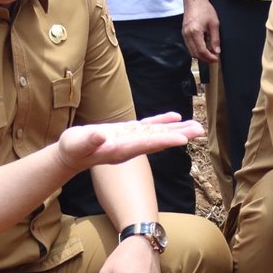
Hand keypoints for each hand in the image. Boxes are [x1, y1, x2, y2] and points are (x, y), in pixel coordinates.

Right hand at [56, 113, 203, 172]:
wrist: (71, 155)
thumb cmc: (72, 149)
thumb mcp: (77, 144)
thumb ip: (89, 140)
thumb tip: (100, 136)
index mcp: (121, 149)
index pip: (146, 144)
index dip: (165, 141)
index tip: (183, 140)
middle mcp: (131, 146)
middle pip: (159, 140)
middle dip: (180, 136)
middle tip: (201, 131)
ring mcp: (131, 140)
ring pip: (158, 134)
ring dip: (177, 130)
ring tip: (197, 126)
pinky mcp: (128, 133)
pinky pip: (149, 126)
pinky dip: (162, 122)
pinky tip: (175, 117)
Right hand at [182, 0, 219, 62]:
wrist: (193, 0)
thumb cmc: (204, 9)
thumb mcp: (214, 24)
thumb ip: (215, 39)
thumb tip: (217, 51)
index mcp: (195, 32)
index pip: (202, 51)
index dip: (209, 57)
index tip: (217, 59)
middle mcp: (188, 35)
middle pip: (195, 54)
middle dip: (205, 59)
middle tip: (214, 58)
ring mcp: (184, 34)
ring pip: (191, 52)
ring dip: (200, 55)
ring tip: (210, 54)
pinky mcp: (184, 33)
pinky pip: (189, 46)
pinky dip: (196, 50)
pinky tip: (204, 48)